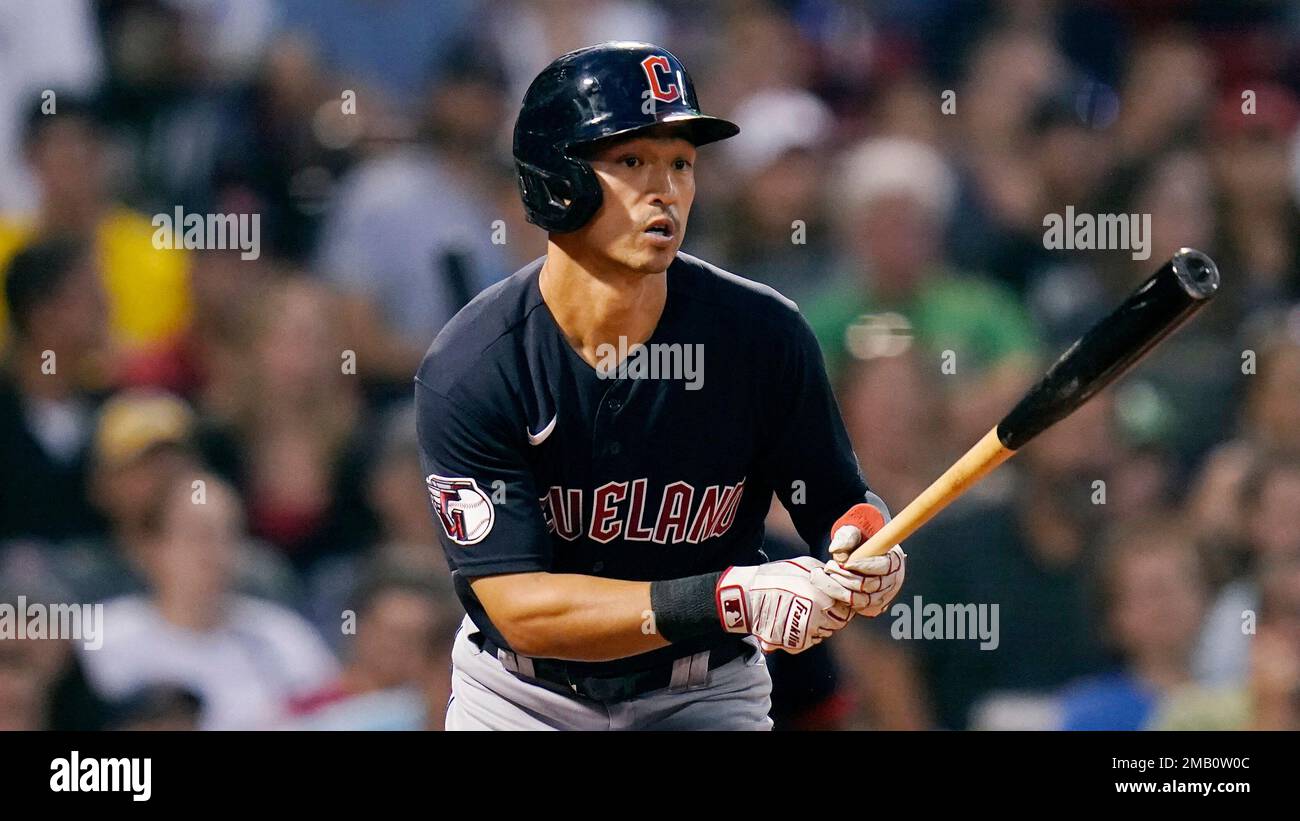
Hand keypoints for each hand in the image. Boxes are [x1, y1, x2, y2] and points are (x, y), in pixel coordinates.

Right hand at [716, 556, 852, 653]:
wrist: (748, 596)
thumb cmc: (776, 577)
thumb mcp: (806, 565)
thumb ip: (827, 574)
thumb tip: (842, 579)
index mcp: (824, 596)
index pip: (849, 606)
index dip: (844, 601)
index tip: (836, 597)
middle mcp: (819, 616)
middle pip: (840, 621)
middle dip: (834, 613)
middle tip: (819, 604)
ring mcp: (808, 631)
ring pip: (827, 631)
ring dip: (821, 623)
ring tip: (805, 611)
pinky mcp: (797, 642)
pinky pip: (813, 640)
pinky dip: (809, 633)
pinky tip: (797, 620)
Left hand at [824, 504, 906, 617]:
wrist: (856, 550)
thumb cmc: (858, 541)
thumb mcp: (852, 531)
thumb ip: (846, 537)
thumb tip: (836, 549)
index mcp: (893, 557)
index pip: (883, 566)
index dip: (864, 566)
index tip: (846, 564)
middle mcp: (893, 578)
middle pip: (872, 585)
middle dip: (847, 578)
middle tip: (830, 569)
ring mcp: (885, 594)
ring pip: (864, 600)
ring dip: (842, 590)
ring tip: (828, 578)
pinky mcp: (874, 605)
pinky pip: (860, 609)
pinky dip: (845, 601)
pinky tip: (833, 590)